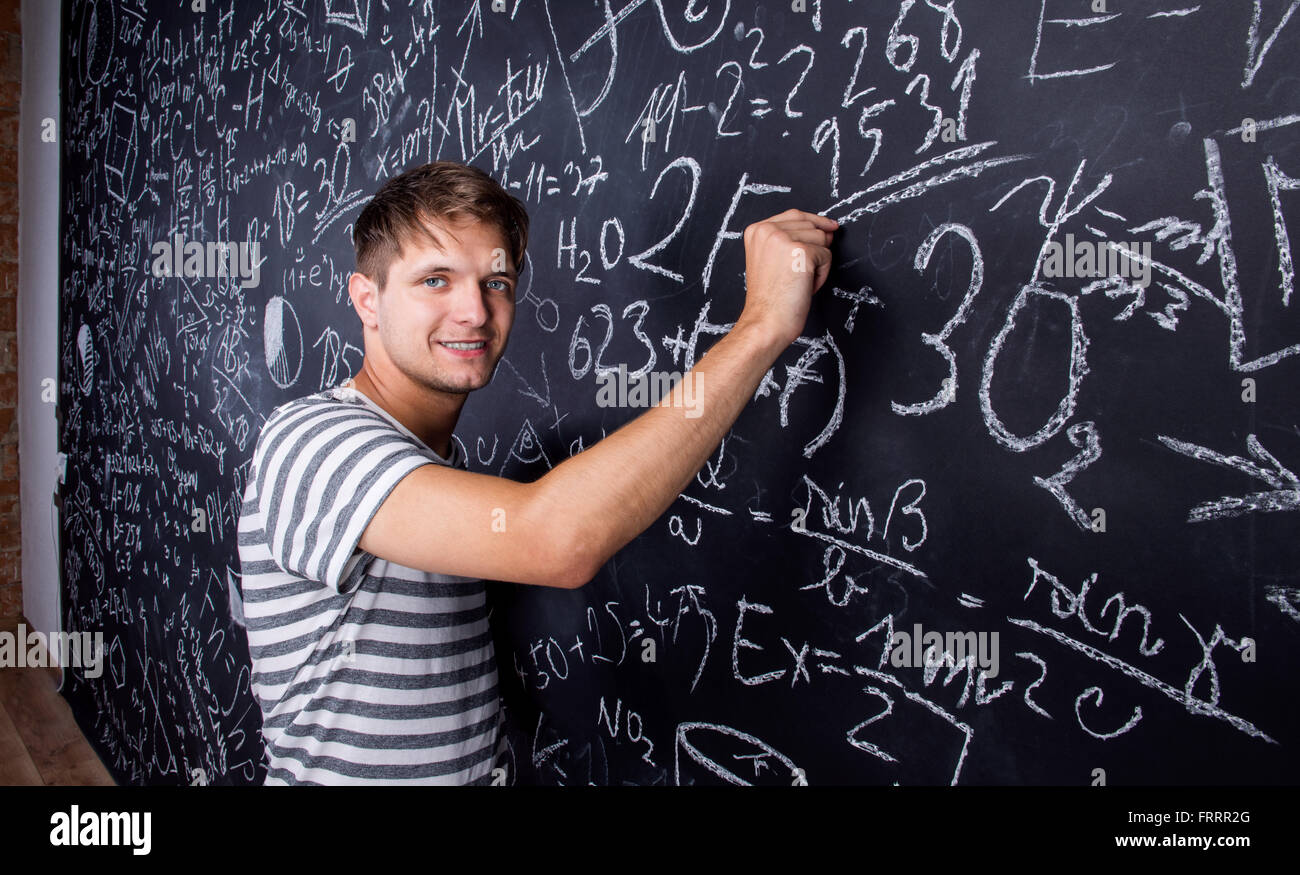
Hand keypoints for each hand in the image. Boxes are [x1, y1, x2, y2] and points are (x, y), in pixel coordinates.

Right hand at [737, 209, 837, 347]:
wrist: (765, 321)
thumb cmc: (769, 299)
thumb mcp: (770, 260)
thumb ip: (789, 240)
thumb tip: (826, 228)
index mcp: (757, 230)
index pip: (795, 214)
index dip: (815, 222)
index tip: (829, 226)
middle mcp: (768, 230)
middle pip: (811, 226)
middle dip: (815, 249)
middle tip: (799, 275)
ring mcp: (783, 239)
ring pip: (821, 239)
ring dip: (818, 263)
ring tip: (798, 281)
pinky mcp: (801, 251)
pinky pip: (827, 255)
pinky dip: (822, 274)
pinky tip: (804, 286)